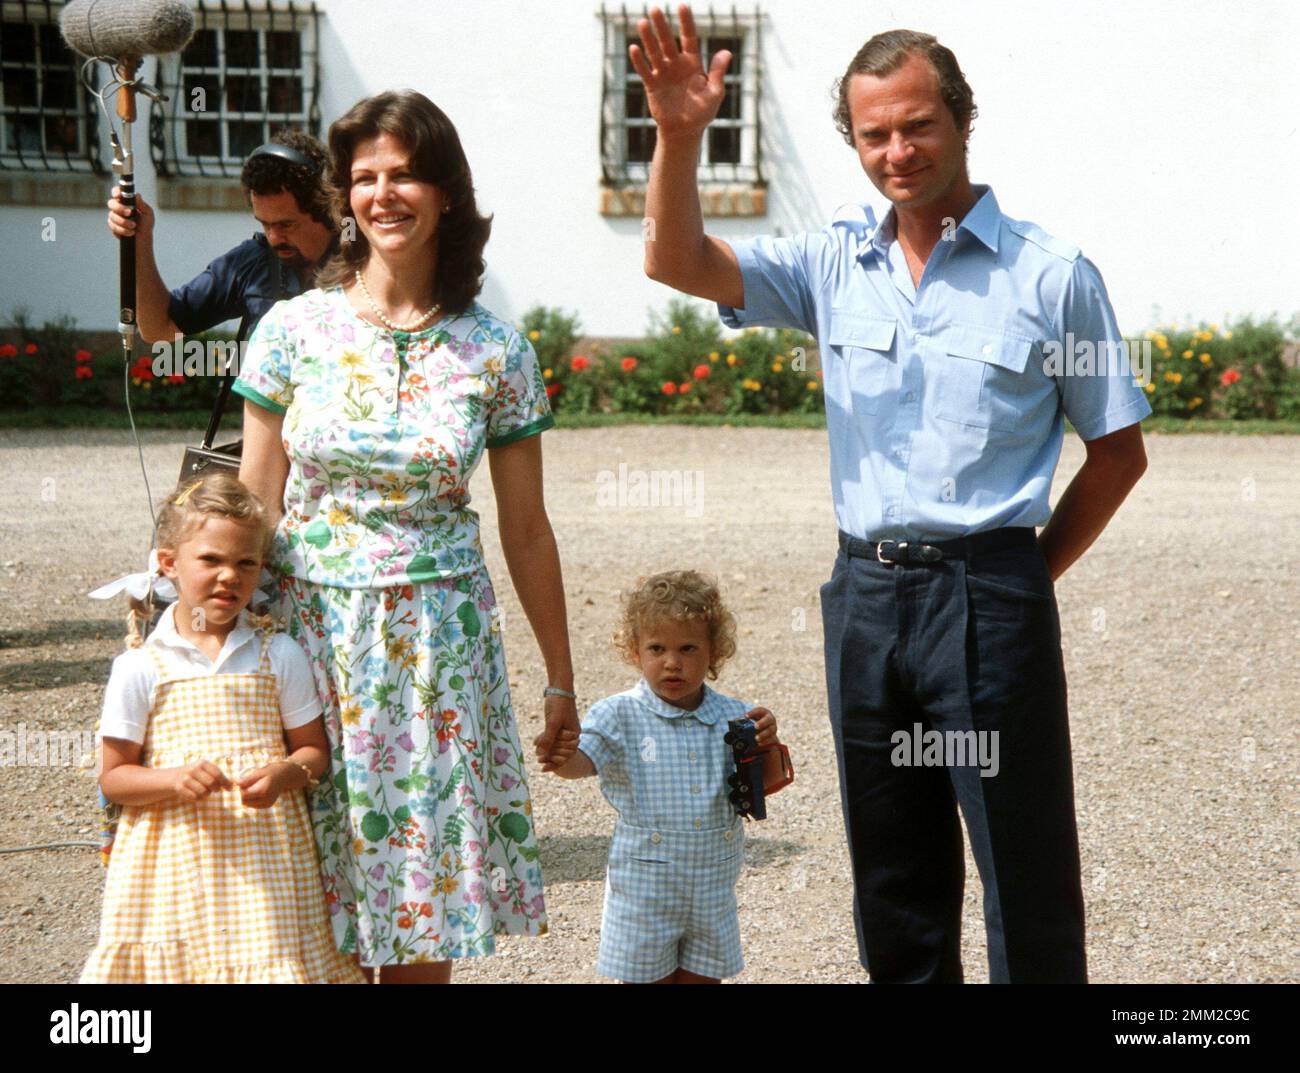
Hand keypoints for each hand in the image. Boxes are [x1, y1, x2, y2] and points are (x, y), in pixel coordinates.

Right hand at [106, 184, 154, 240]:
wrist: (143, 239)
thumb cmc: (146, 224)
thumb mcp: (148, 213)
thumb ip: (142, 204)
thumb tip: (136, 195)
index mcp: (126, 201)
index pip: (117, 192)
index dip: (116, 192)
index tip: (118, 195)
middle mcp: (118, 207)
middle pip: (111, 203)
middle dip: (119, 208)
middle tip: (129, 213)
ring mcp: (114, 216)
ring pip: (112, 216)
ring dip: (124, 222)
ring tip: (134, 226)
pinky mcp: (113, 226)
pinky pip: (113, 226)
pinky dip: (123, 230)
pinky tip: (131, 232)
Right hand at [171, 759, 231, 801]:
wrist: (172, 776)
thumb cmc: (194, 774)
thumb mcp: (204, 770)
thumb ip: (217, 775)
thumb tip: (232, 784)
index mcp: (202, 763)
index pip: (217, 773)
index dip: (225, 782)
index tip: (229, 788)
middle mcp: (193, 769)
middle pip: (211, 783)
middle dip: (216, 789)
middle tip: (215, 790)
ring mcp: (185, 778)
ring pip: (203, 792)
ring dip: (207, 795)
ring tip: (205, 792)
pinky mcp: (179, 787)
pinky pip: (195, 797)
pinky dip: (198, 798)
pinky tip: (196, 794)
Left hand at [237, 762, 293, 808]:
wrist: (286, 775)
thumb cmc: (272, 771)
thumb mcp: (260, 772)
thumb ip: (248, 779)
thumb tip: (236, 783)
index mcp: (263, 791)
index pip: (243, 795)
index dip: (241, 789)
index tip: (244, 782)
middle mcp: (265, 799)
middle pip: (245, 801)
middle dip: (243, 794)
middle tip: (249, 784)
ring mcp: (267, 803)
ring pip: (248, 804)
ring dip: (248, 797)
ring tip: (254, 787)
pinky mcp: (268, 805)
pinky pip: (254, 805)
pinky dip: (253, 800)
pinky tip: (258, 792)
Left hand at [533, 694, 579, 773]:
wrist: (559, 688)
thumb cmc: (558, 704)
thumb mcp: (552, 723)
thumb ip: (548, 739)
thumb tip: (541, 755)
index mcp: (574, 735)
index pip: (567, 754)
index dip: (556, 762)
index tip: (544, 766)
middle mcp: (572, 734)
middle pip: (562, 752)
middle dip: (550, 756)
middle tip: (538, 760)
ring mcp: (565, 730)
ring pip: (556, 745)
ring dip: (546, 750)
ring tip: (536, 754)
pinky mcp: (558, 725)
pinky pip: (552, 737)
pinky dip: (544, 741)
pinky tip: (535, 743)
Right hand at [629, 5, 731, 141]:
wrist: (685, 131)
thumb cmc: (702, 113)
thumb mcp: (715, 93)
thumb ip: (717, 72)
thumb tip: (726, 52)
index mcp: (692, 63)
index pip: (689, 38)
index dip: (686, 23)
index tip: (682, 6)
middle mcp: (676, 65)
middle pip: (668, 41)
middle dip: (661, 26)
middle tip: (655, 9)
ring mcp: (663, 74)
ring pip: (654, 53)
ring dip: (648, 38)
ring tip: (642, 23)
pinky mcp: (652, 86)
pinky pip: (645, 71)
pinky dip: (639, 61)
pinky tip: (634, 48)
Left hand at [746, 706, 777, 746]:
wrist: (765, 731)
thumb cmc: (755, 722)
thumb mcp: (751, 719)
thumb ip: (744, 720)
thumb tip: (735, 722)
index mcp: (764, 712)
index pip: (759, 710)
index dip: (753, 713)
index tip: (746, 716)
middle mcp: (770, 719)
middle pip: (768, 720)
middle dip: (762, 723)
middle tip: (755, 726)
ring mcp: (773, 728)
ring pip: (770, 730)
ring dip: (763, 734)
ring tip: (756, 738)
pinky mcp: (774, 737)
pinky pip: (771, 739)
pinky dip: (765, 742)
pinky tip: (759, 743)